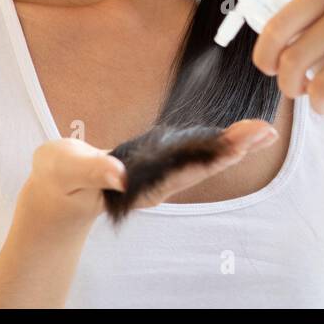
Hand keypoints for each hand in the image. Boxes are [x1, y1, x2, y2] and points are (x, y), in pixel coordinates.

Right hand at [18, 120, 276, 228]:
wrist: (57, 191)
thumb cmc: (60, 178)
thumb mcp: (67, 170)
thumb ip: (92, 171)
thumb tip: (119, 174)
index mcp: (139, 185)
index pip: (185, 171)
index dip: (213, 157)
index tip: (240, 144)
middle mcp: (157, 184)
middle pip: (203, 166)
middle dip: (235, 149)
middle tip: (266, 132)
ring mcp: (160, 176)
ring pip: (204, 162)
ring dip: (233, 146)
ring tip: (263, 132)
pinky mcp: (158, 165)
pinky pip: (194, 155)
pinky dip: (217, 144)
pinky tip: (237, 136)